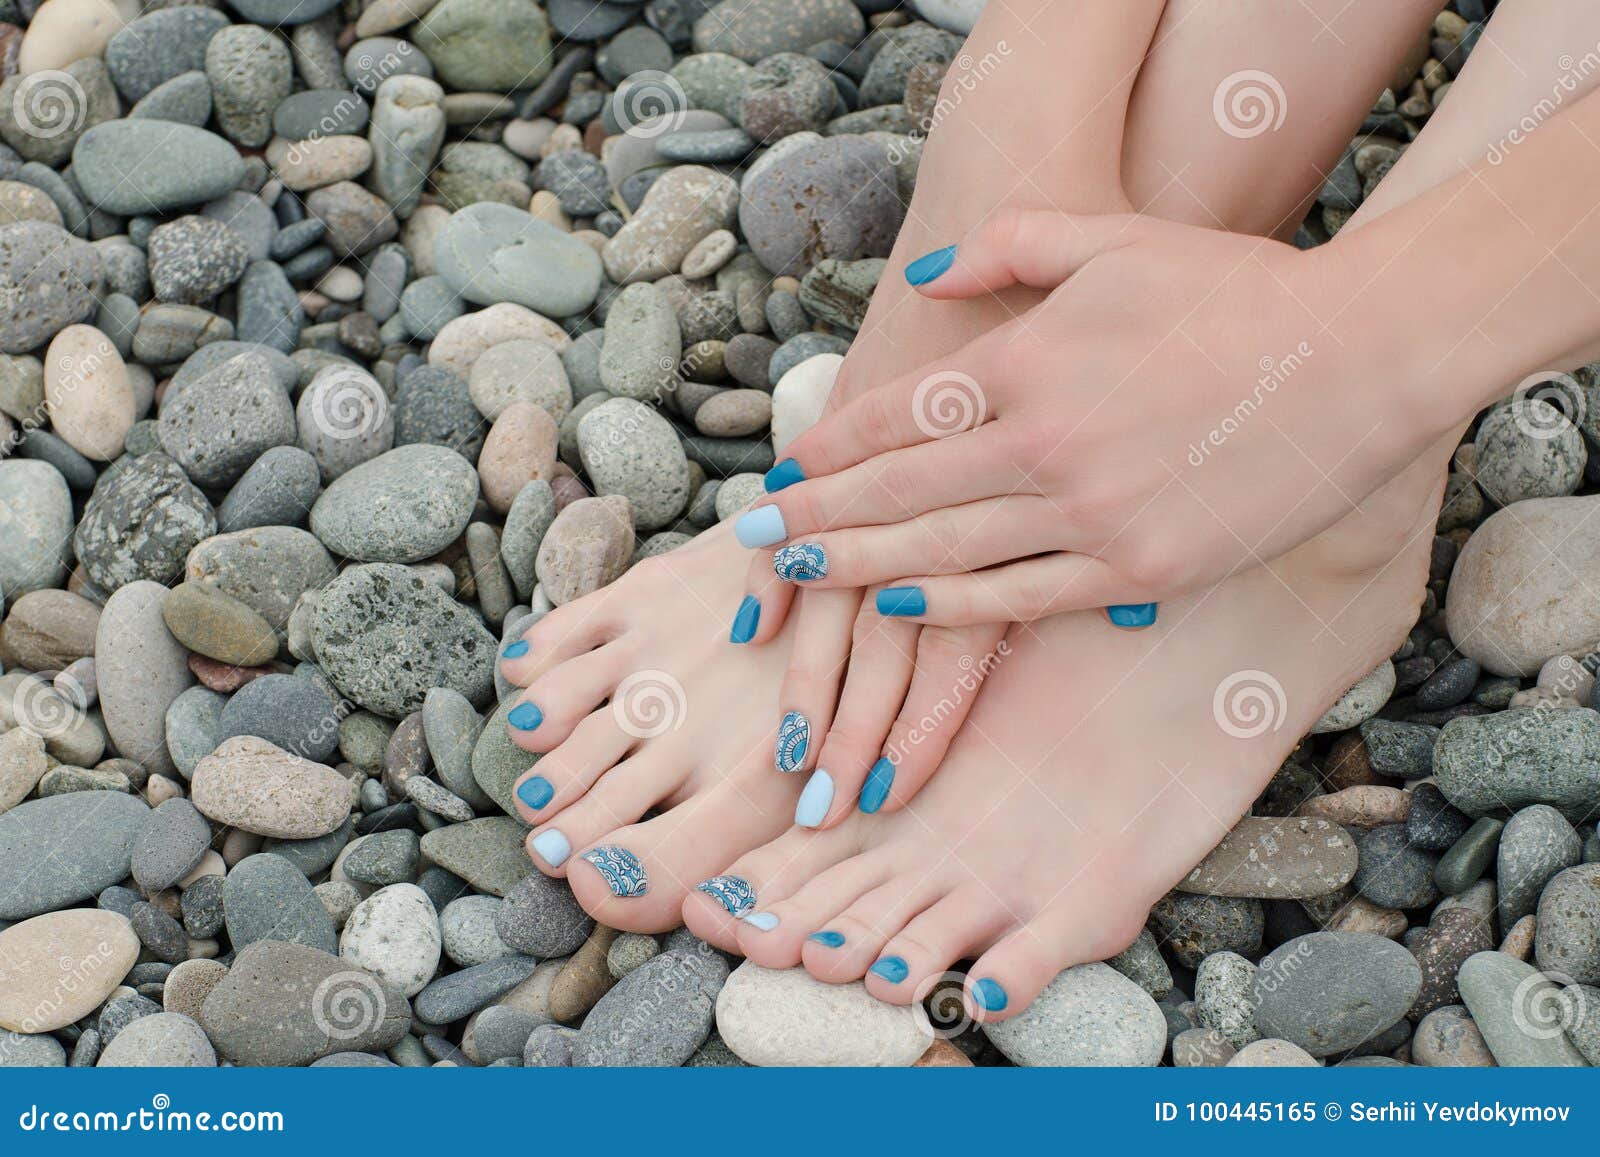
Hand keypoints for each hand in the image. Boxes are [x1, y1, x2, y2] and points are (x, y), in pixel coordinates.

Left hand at [733, 208, 1424, 625]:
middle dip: (815, 513)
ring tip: (797, 580)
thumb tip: (924, 277)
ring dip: (859, 565)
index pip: (900, 411)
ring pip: (945, 548)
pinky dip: (953, 606)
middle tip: (751, 535)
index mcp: (1030, 359)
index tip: (785, 468)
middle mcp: (1044, 442)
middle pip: (900, 487)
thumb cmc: (1239, 290)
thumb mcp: (1113, 241)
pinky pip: (1023, 597)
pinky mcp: (1140, 568)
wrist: (1363, 356)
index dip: (831, 445)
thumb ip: (1009, 247)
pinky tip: (899, 609)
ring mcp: (1091, 513)